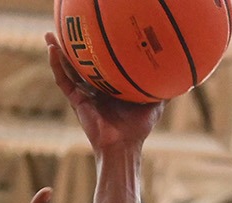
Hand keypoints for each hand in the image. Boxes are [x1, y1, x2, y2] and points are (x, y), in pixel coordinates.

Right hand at [47, 34, 163, 151]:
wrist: (124, 144)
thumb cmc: (139, 127)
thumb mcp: (154, 102)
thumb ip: (162, 88)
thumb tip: (181, 76)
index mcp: (109, 87)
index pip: (100, 63)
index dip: (95, 50)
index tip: (94, 33)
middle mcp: (94, 88)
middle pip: (80, 62)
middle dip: (72, 47)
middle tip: (66, 28)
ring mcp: (83, 94)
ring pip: (67, 68)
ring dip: (58, 51)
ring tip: (49, 34)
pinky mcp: (76, 101)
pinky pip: (64, 80)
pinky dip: (57, 65)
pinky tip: (52, 49)